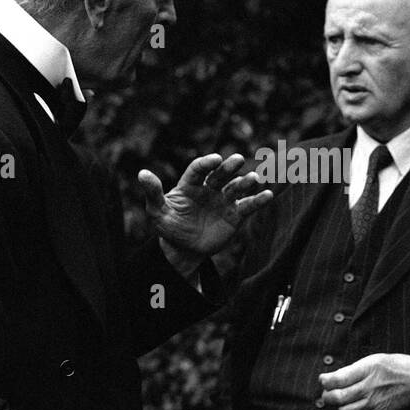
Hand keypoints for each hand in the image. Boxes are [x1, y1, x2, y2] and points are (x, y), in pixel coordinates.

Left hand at [139, 153, 272, 262]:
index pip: (199, 169)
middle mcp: (210, 189)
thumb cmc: (169, 227)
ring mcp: (224, 201)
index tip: (215, 159)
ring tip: (255, 178)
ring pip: (237, 188)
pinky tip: (268, 195)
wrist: (185, 249)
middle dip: (229, 167)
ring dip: (246, 182)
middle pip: (221, 174)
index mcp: (191, 184)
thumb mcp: (157, 212)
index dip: (207, 163)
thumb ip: (153, 193)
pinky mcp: (235, 215)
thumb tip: (141, 173)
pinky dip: (258, 200)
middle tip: (238, 160)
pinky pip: (248, 206)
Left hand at [318, 353, 409, 409]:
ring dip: (338, 407)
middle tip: (327, 393)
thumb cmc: (396, 367)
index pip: (337, 379)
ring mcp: (374, 404)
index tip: (323, 380)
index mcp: (367, 369)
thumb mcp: (374, 359)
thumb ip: (353, 369)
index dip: (325, 381)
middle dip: (327, 396)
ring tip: (341, 401)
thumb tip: (331, 378)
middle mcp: (369, 388)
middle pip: (337, 398)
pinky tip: (353, 408)